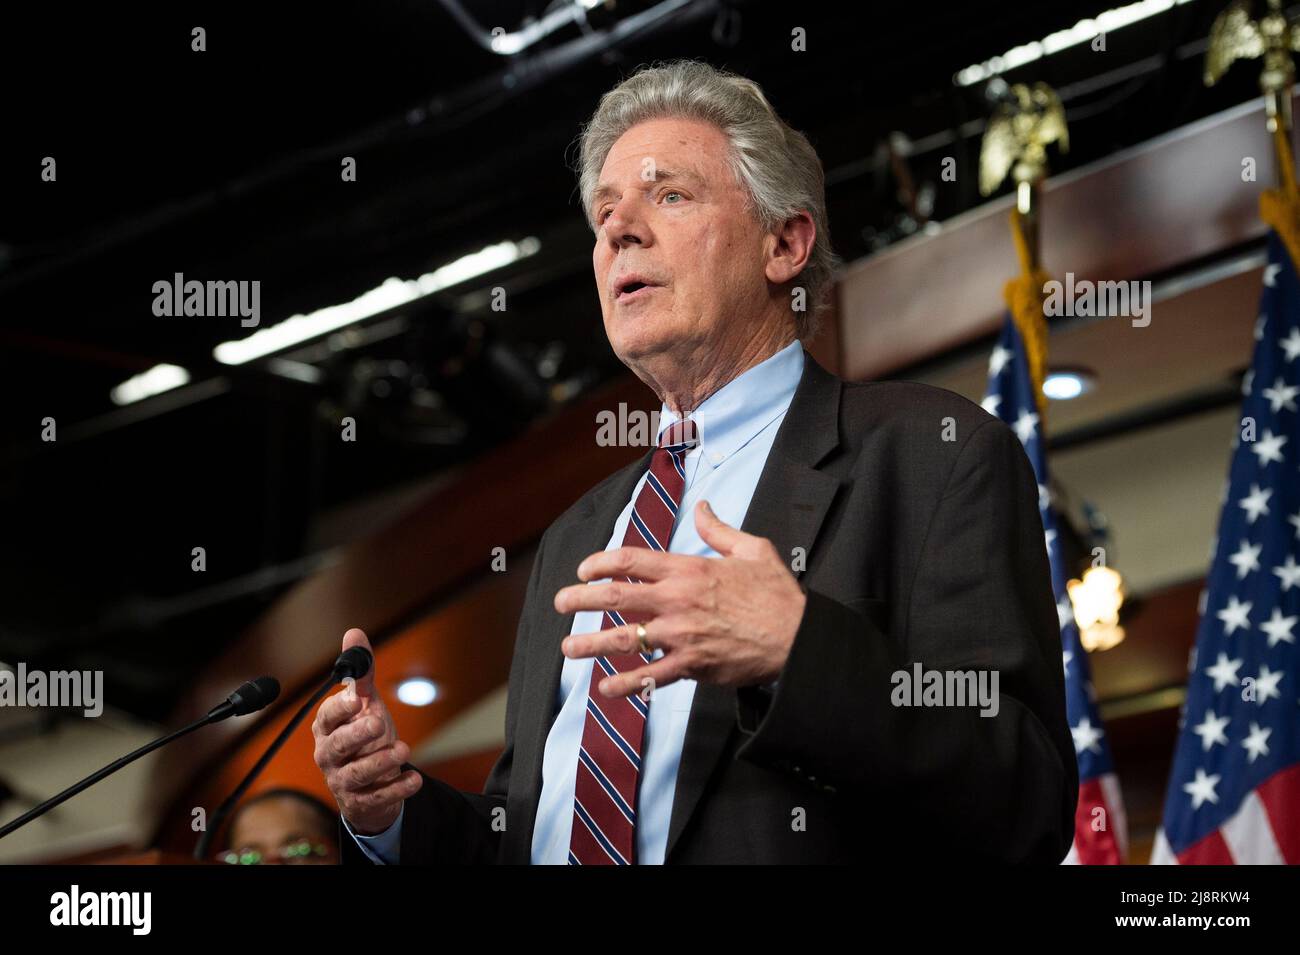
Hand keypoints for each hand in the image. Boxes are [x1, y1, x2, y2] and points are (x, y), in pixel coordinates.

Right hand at [311, 628, 422, 834]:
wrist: (369, 785)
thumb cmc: (364, 737)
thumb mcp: (366, 705)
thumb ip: (361, 674)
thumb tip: (354, 633)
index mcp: (328, 727)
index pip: (328, 715)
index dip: (341, 708)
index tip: (358, 699)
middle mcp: (329, 754)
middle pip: (336, 746)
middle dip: (357, 734)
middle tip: (379, 722)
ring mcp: (342, 780)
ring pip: (357, 773)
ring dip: (381, 761)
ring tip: (404, 750)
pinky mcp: (360, 802)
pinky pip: (377, 797)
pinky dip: (397, 789)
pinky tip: (415, 780)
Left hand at [555, 500, 805, 696]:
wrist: (799, 637)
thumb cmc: (777, 594)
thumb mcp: (752, 549)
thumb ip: (719, 530)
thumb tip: (703, 507)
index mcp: (689, 569)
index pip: (631, 560)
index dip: (600, 562)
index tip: (584, 569)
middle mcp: (678, 600)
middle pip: (617, 597)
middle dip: (582, 599)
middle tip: (561, 604)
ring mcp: (682, 635)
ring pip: (626, 638)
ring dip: (592, 644)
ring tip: (569, 649)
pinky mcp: (692, 666)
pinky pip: (651, 676)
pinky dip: (626, 683)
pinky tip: (606, 688)